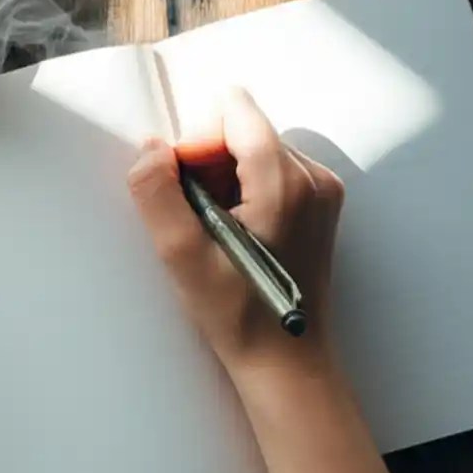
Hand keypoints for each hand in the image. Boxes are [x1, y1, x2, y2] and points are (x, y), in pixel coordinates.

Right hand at [127, 87, 344, 378]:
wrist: (285, 362)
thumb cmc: (238, 316)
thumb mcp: (181, 256)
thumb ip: (157, 193)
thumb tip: (150, 149)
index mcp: (285, 181)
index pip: (234, 110)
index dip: (197, 142)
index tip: (190, 192)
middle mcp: (313, 176)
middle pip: (243, 129)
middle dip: (209, 164)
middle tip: (200, 220)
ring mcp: (322, 189)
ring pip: (254, 149)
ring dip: (224, 180)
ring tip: (219, 233)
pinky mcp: (320, 204)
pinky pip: (270, 170)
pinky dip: (244, 191)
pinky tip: (237, 236)